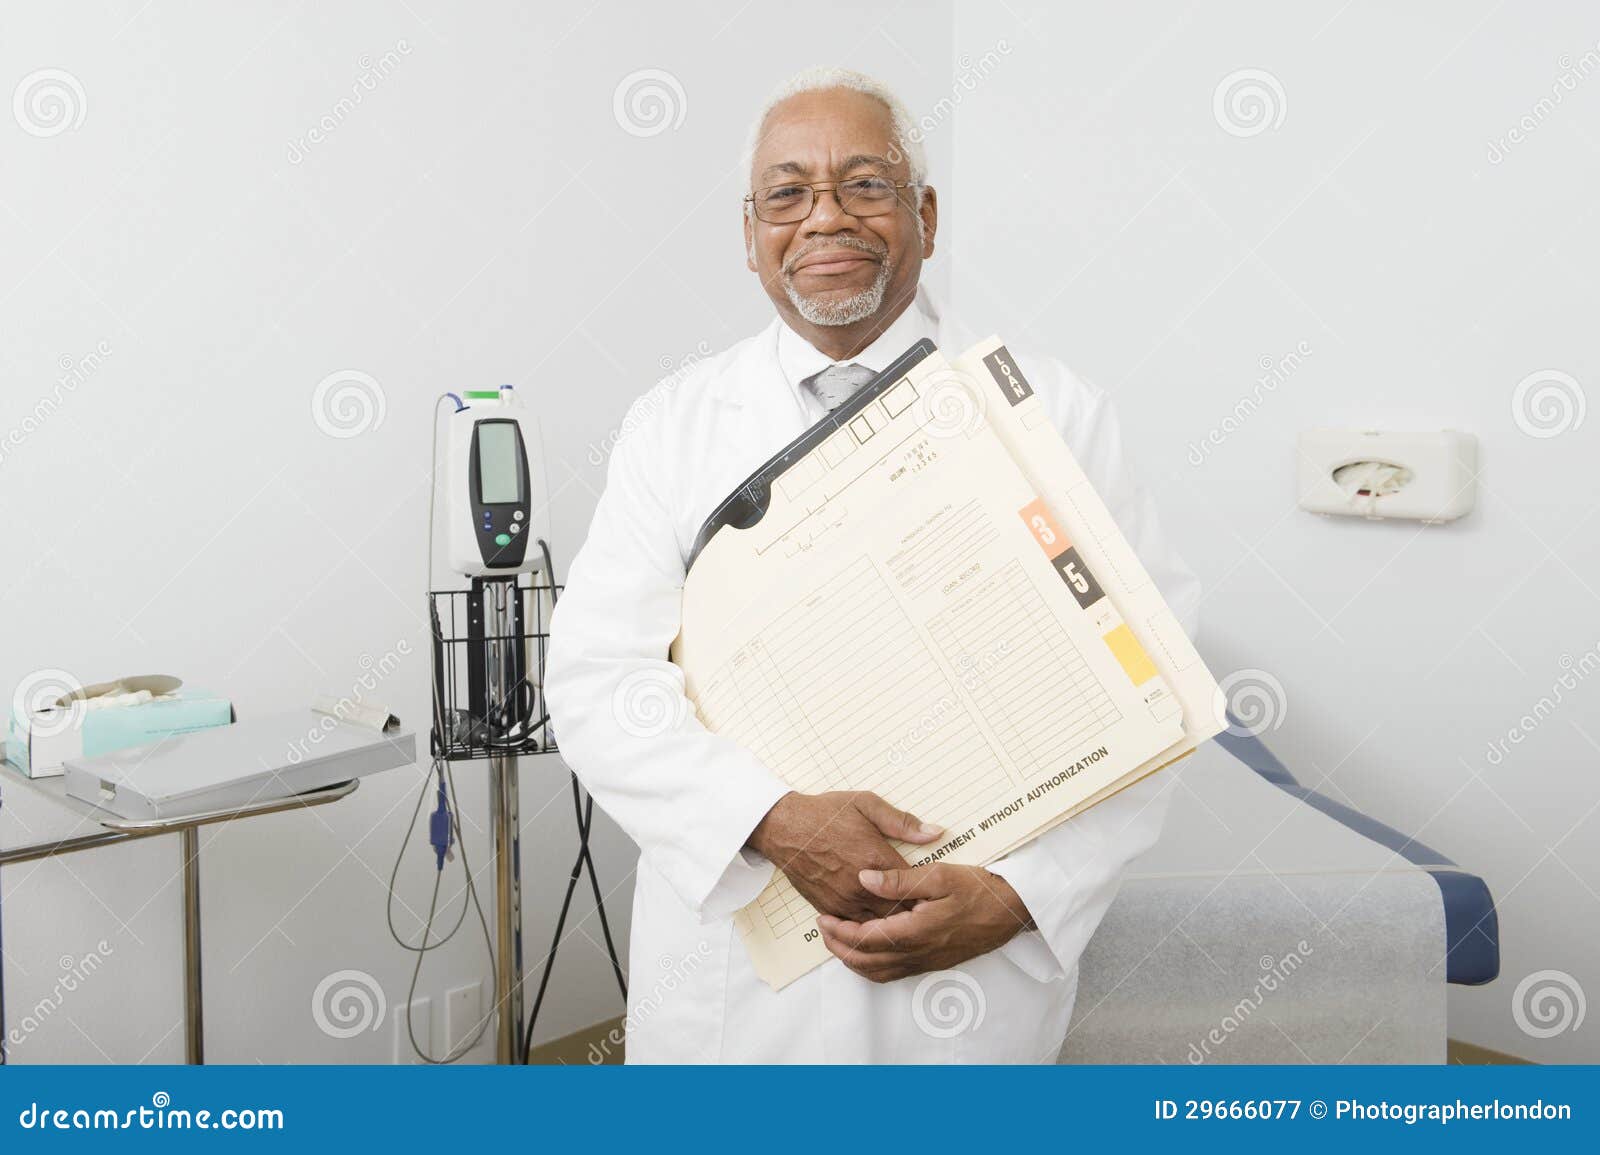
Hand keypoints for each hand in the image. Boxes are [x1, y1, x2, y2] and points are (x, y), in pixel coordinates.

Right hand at [748, 791, 942, 920]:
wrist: (784, 828)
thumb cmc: (825, 814)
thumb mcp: (866, 804)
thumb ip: (902, 822)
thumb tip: (935, 832)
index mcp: (876, 859)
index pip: (914, 886)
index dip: (929, 893)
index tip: (939, 895)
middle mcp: (862, 885)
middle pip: (900, 912)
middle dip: (915, 914)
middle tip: (929, 915)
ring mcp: (844, 900)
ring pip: (878, 925)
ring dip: (893, 924)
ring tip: (908, 924)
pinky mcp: (829, 908)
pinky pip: (855, 928)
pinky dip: (869, 927)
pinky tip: (879, 923)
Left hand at [816, 863, 1034, 982]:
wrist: (1013, 910)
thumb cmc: (979, 889)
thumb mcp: (938, 875)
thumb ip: (898, 880)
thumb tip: (863, 878)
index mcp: (915, 932)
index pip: (864, 940)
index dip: (839, 932)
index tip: (823, 917)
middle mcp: (918, 954)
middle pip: (866, 962)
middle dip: (839, 947)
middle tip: (824, 928)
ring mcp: (926, 962)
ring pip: (878, 973)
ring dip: (854, 960)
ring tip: (839, 940)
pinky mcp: (933, 962)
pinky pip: (894, 973)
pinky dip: (872, 966)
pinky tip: (869, 951)